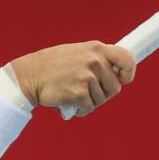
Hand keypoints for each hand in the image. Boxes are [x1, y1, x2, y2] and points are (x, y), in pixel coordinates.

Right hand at [10, 41, 135, 116]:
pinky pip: (89, 108)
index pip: (127, 59)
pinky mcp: (79, 93)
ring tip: (74, 94)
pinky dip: (81, 110)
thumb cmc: (52, 65)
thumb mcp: (78, 52)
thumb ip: (97, 59)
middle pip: (115, 87)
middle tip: (87, 91)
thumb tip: (115, 71)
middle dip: (104, 93)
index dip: (128, 73)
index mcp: (96, 48)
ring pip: (102, 99)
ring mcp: (87, 77)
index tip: (123, 80)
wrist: (30, 75)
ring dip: (90, 102)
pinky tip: (70, 103)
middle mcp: (94, 61)